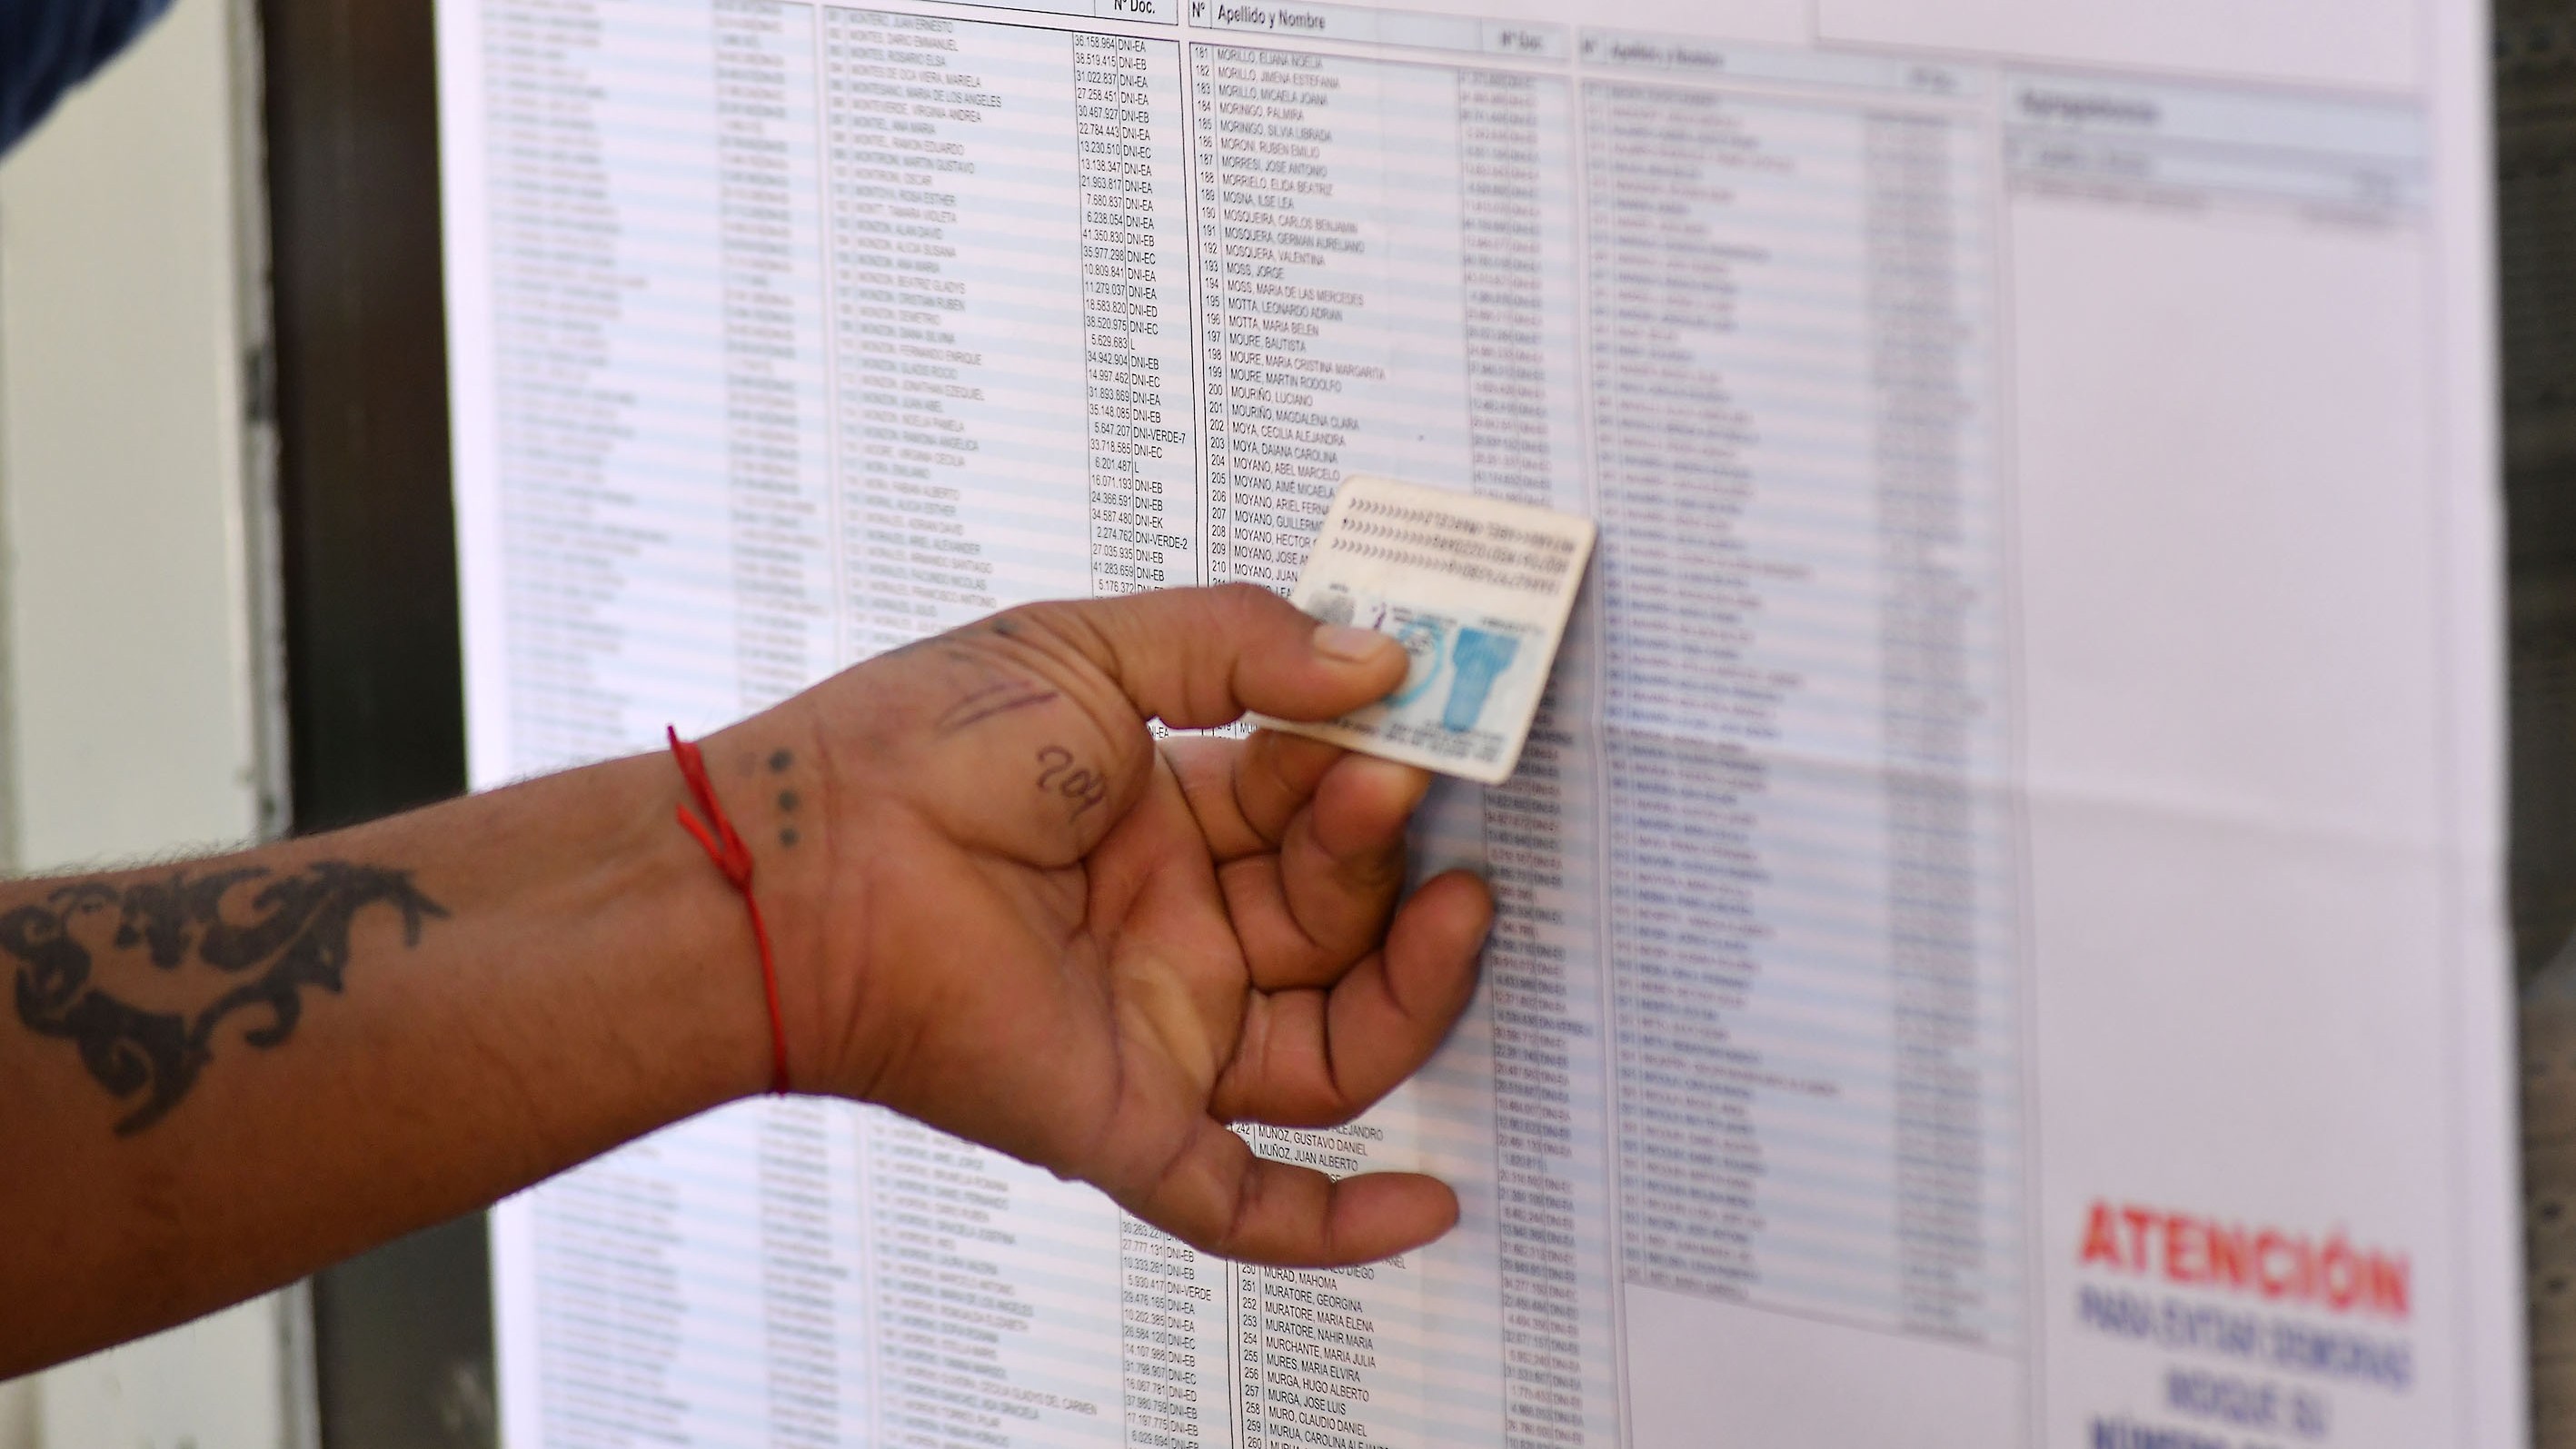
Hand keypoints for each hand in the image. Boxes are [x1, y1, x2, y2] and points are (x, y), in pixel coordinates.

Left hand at [755, 585, 1493, 1266]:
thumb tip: (1374, 657)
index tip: (1428, 713)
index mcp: (1166, 825)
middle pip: (1340, 924)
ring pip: (1336, 1049)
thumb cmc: (912, 754)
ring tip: (1452, 907)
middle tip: (1401, 786)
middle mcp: (1175, 934)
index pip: (1313, 811)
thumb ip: (1235, 646)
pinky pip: (1248, 1202)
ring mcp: (1161, 1034)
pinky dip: (1341, 1224)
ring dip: (1413, 988)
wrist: (805, 866)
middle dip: (1383, 855)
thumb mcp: (1083, 652)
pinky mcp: (1129, 1124)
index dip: (1371, 765)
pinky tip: (1428, 1205)